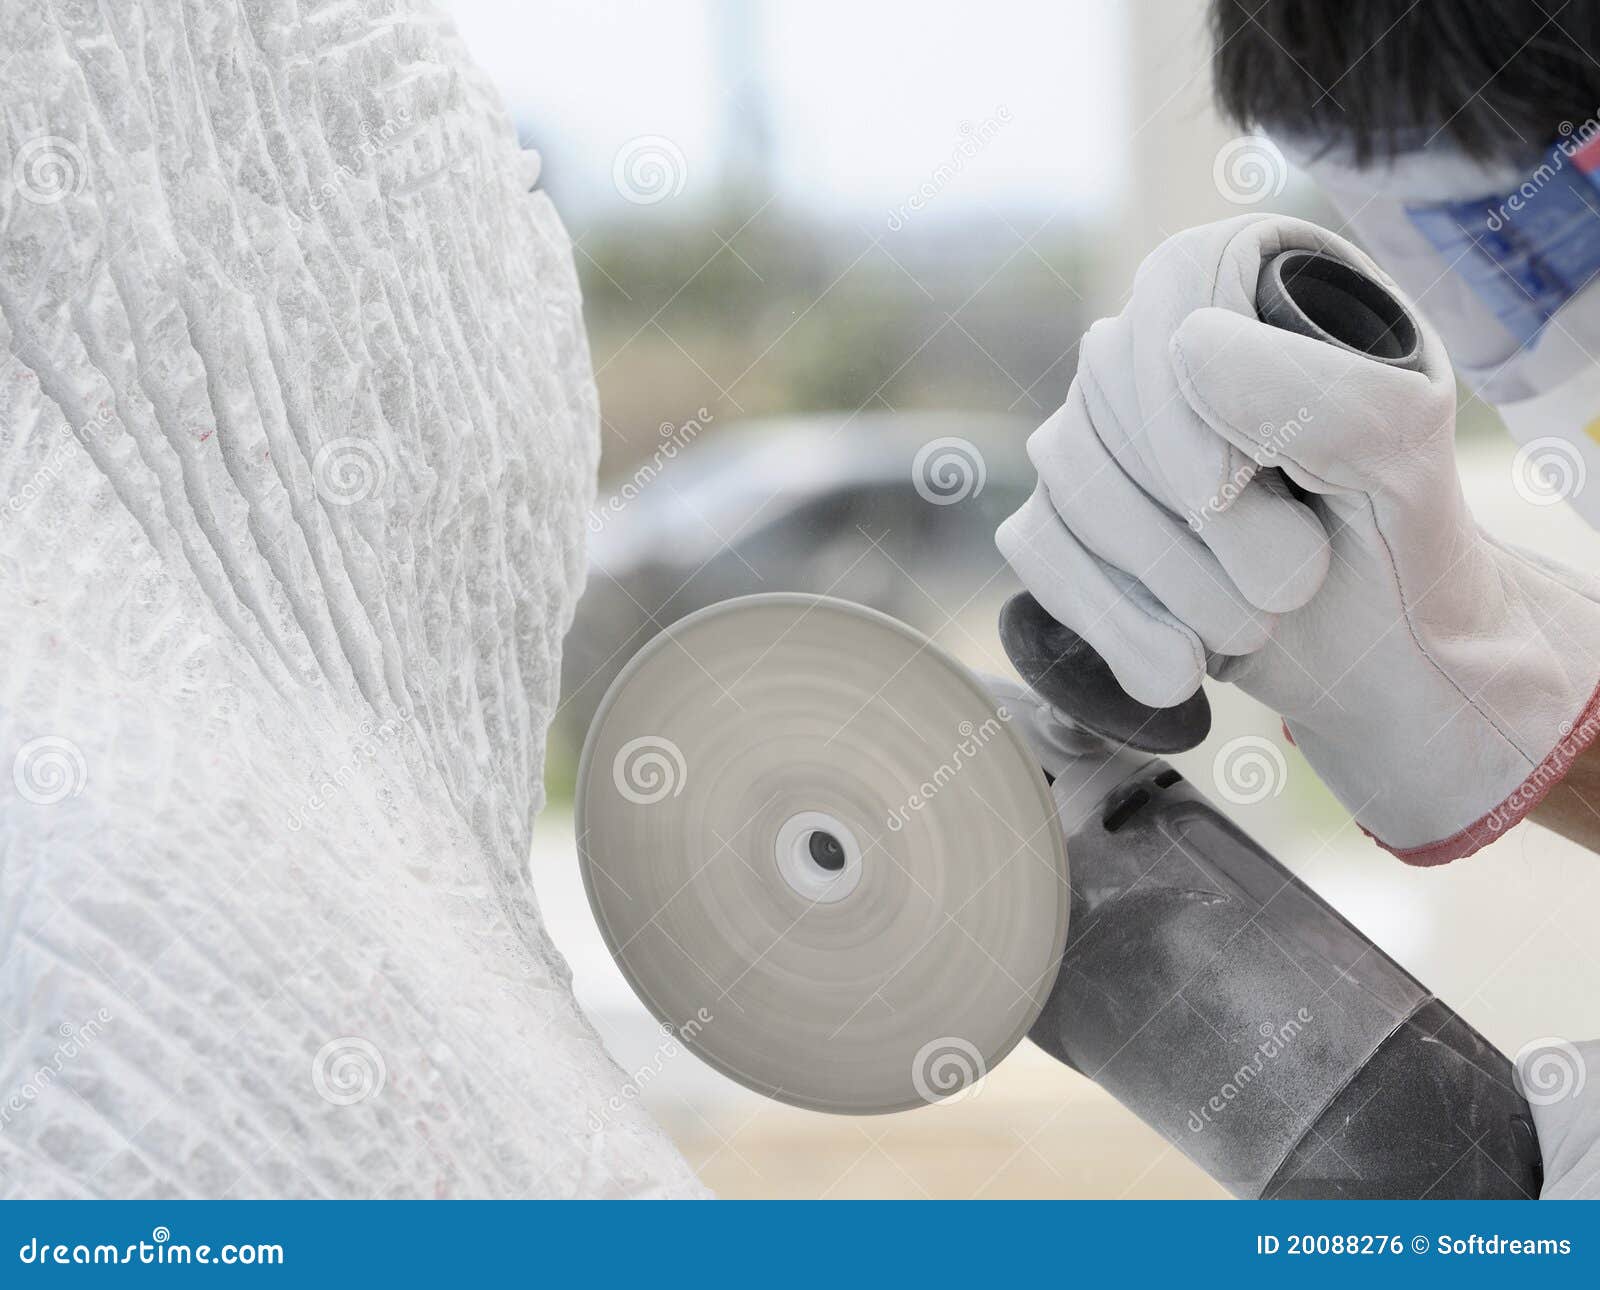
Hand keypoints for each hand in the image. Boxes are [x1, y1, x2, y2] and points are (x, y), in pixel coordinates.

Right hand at [1000, 216, 1599, 862]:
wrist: (1386, 658)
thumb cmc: (1407, 540)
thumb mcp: (1405, 460)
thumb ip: (1324, 393)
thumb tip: (1187, 345)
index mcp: (1256, 287)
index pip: (1174, 287)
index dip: (1179, 396)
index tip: (1221, 490)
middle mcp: (1162, 346)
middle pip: (1108, 388)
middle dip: (1191, 513)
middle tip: (1290, 589)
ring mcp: (1102, 434)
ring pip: (1066, 475)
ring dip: (1158, 574)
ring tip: (1253, 632)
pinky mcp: (1066, 520)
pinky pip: (1038, 549)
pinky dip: (1108, 617)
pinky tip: (1180, 667)